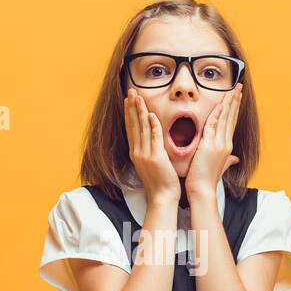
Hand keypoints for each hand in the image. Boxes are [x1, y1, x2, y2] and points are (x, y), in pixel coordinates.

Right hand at [124, 89, 180, 206]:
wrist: (162, 198)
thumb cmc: (160, 183)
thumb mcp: (152, 164)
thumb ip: (151, 150)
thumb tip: (152, 140)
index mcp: (136, 153)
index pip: (131, 129)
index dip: (128, 113)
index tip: (127, 100)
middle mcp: (138, 152)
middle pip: (132, 125)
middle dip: (131, 107)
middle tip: (130, 91)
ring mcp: (146, 155)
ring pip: (141, 128)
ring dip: (139, 111)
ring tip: (137, 97)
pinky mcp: (156, 158)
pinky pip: (154, 138)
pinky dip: (152, 126)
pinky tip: (151, 115)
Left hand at [185, 82, 241, 198]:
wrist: (202, 190)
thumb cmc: (206, 180)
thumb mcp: (218, 167)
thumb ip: (227, 160)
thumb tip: (235, 159)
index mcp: (226, 147)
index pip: (231, 123)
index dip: (234, 109)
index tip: (236, 98)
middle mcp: (225, 143)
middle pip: (231, 117)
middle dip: (235, 101)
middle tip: (238, 87)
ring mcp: (219, 144)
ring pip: (225, 118)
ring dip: (229, 102)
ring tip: (233, 89)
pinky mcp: (210, 145)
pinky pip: (214, 124)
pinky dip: (217, 113)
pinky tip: (219, 103)